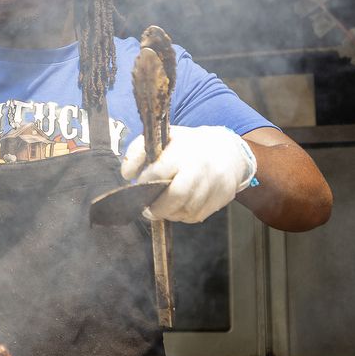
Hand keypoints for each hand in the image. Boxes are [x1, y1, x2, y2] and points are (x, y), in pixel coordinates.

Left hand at [121, 125, 256, 223]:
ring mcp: (215, 184)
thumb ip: (138, 152)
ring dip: (170, 213)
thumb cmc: (187, 146)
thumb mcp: (162, 139)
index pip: (158, 173)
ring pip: (186, 211)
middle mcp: (200, 168)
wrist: (227, 150)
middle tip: (148, 209)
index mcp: (183, 151)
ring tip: (164, 206)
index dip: (145, 183)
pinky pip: (197, 216)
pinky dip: (184, 215)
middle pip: (176, 197)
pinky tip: (180, 206)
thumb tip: (127, 174)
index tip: (141, 185)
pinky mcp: (223, 198)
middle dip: (157, 208)